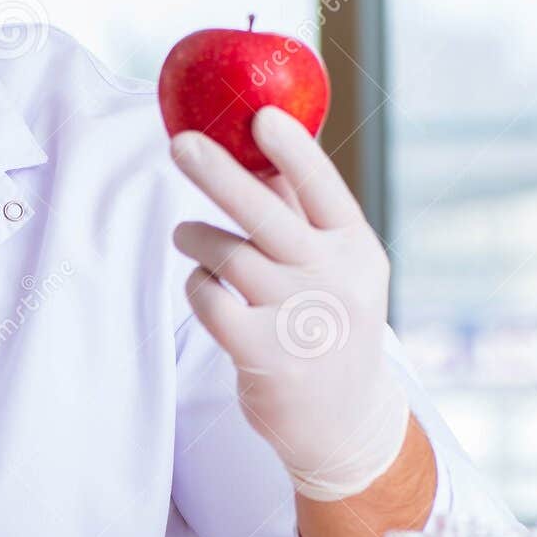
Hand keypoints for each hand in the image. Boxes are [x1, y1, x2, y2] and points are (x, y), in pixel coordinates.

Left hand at [169, 104, 408, 500]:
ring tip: (188, 236)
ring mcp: (299, 319)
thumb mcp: (335, 267)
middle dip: (218, 174)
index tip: (261, 117)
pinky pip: (208, 298)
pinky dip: (197, 285)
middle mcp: (334, 280)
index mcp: (356, 249)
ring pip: (227, 254)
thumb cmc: (327, 320)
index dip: (293, 151)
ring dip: (196, 238)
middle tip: (179, 144)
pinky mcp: (262, 353)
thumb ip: (299, 213)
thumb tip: (252, 141)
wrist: (343, 419)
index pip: (324, 190)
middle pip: (265, 214)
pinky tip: (205, 287)